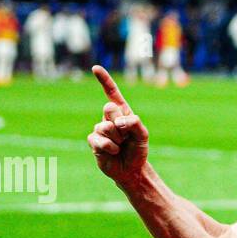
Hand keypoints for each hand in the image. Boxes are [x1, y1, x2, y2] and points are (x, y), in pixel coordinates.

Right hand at [87, 65, 148, 182]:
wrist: (131, 169)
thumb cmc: (137, 150)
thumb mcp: (143, 135)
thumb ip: (135, 123)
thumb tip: (119, 121)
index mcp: (122, 112)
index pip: (112, 93)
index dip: (104, 80)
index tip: (95, 68)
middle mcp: (108, 118)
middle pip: (109, 108)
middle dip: (120, 122)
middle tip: (126, 136)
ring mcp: (100, 129)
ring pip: (105, 126)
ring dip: (117, 139)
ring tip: (121, 146)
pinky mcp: (93, 141)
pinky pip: (99, 139)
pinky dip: (110, 147)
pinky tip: (114, 152)